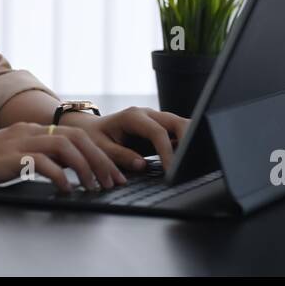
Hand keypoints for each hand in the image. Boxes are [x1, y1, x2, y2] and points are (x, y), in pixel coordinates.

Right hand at [0, 122, 128, 194]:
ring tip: (94, 187)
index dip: (97, 152)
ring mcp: (17, 142)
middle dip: (100, 159)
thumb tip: (60, 172)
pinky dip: (60, 176)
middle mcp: (27, 131)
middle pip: (76, 137)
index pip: (74, 134)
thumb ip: (32, 158)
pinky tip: (67, 190)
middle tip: (113, 181)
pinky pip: (42, 163)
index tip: (111, 172)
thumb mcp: (8, 157)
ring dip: (85, 167)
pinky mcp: (8, 158)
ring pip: (65, 146)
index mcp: (29, 129)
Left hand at [60, 106, 189, 172]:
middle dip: (188, 139)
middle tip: (192, 162)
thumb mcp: (101, 148)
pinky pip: (177, 133)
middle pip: (176, 122)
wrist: (90, 129)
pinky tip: (188, 158)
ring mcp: (155, 119)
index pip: (157, 132)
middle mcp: (147, 114)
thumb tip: (142, 165)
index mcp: (132, 116)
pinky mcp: (159, 128)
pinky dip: (185, 143)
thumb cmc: (94, 138)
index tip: (172, 171)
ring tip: (194, 160)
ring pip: (180, 125)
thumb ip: (120, 156)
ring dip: (190, 140)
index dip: (167, 152)